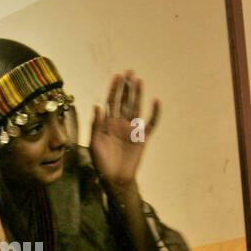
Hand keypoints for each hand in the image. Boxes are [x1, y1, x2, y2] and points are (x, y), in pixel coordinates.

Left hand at [89, 70, 159, 188]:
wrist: (114, 178)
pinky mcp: (142, 137)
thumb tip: (97, 106)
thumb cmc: (102, 162)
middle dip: (126, 87)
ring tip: (139, 81)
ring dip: (138, 95)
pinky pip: (150, 123)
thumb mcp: (94, 143)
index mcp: (108, 123)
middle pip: (125, 101)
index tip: (116, 76)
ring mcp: (132, 129)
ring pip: (136, 108)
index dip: (113, 89)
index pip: (111, 102)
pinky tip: (156, 101)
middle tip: (129, 72)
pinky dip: (154, 113)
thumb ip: (96, 125)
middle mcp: (120, 123)